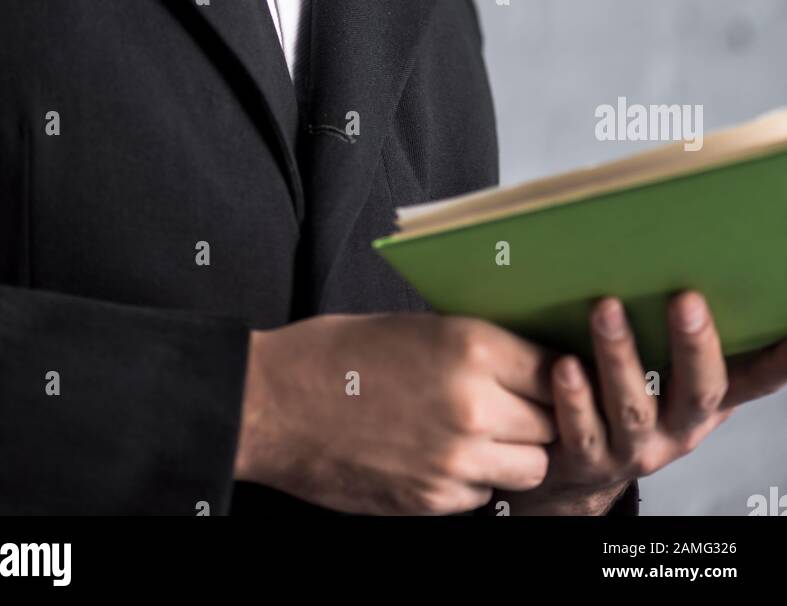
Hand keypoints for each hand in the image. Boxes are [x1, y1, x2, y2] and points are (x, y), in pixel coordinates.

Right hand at [234, 311, 558, 514]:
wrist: (272, 405)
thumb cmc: (336, 353)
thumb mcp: (415, 326)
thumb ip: (474, 346)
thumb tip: (524, 358)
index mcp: (469, 347)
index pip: (555, 367)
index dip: (555, 370)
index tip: (547, 371)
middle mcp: (473, 406)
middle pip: (552, 421)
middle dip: (538, 413)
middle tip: (516, 402)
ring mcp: (455, 460)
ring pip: (531, 467)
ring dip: (516, 451)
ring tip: (485, 433)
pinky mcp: (433, 501)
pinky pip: (485, 494)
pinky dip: (476, 480)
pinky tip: (443, 455)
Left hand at [504, 290, 786, 514]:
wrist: (580, 474)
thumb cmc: (633, 407)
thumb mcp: (672, 386)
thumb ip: (691, 350)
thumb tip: (720, 287)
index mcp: (702, 407)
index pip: (751, 382)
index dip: (776, 364)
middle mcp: (676, 431)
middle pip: (696, 392)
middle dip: (694, 347)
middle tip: (687, 301)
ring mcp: (632, 450)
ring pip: (632, 408)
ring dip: (620, 358)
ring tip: (607, 311)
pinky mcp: (585, 460)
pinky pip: (581, 432)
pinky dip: (573, 399)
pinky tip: (564, 365)